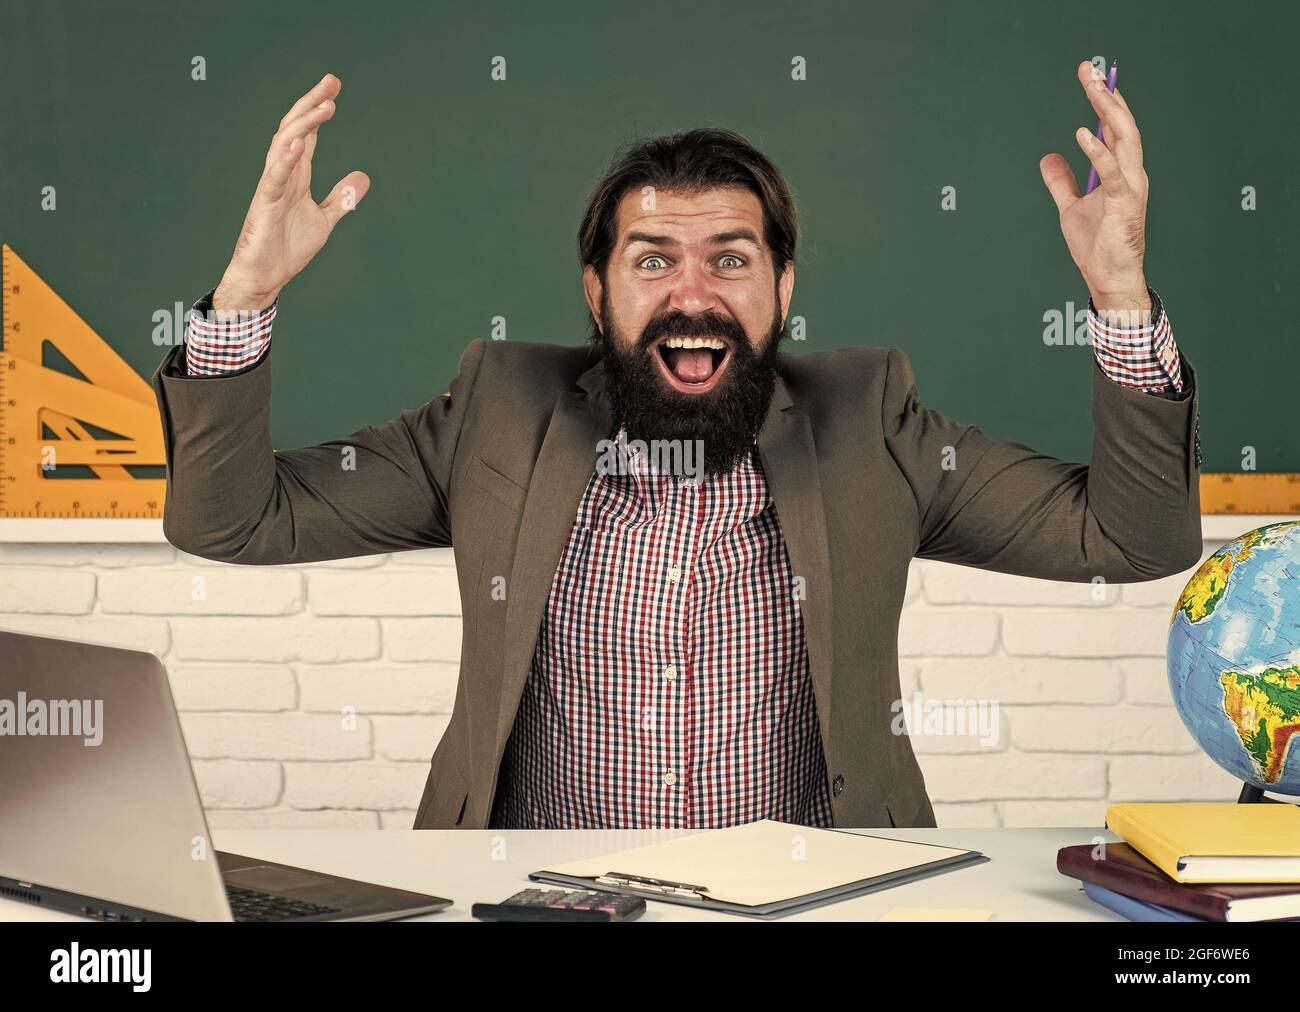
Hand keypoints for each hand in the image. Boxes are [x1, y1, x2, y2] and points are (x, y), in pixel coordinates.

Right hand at [213, 73, 369, 313]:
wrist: (264, 277)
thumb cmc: (286, 247)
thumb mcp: (325, 220)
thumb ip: (342, 198)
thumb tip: (364, 176)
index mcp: (295, 176)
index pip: (307, 134)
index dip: (319, 111)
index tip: (334, 88)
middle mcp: (282, 174)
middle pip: (295, 130)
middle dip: (312, 105)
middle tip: (331, 82)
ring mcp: (272, 188)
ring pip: (285, 147)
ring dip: (305, 125)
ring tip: (325, 106)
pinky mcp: (265, 206)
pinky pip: (274, 178)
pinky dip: (286, 160)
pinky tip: (299, 143)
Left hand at [1039, 61, 1150, 320]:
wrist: (1108, 278)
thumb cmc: (1096, 246)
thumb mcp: (1071, 207)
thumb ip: (1062, 181)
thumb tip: (1048, 157)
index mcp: (1121, 171)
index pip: (1115, 127)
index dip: (1104, 100)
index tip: (1090, 75)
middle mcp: (1131, 173)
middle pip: (1122, 125)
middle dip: (1106, 95)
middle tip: (1089, 70)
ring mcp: (1131, 187)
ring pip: (1125, 139)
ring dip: (1108, 111)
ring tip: (1093, 88)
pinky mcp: (1124, 204)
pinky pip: (1113, 172)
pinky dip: (1099, 151)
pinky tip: (1084, 133)